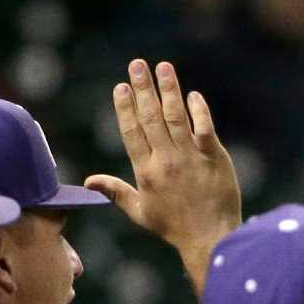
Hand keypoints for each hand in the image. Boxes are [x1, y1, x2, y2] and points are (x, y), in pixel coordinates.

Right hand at [85, 59, 240, 293]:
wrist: (210, 239)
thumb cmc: (174, 227)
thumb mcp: (139, 212)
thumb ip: (115, 191)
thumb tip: (88, 181)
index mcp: (145, 172)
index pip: (131, 132)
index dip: (125, 108)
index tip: (120, 86)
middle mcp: (166, 161)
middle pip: (151, 118)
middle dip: (143, 88)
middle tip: (137, 64)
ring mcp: (190, 158)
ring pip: (176, 117)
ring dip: (169, 90)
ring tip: (163, 67)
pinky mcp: (215, 158)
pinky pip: (204, 129)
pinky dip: (199, 111)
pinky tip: (193, 95)